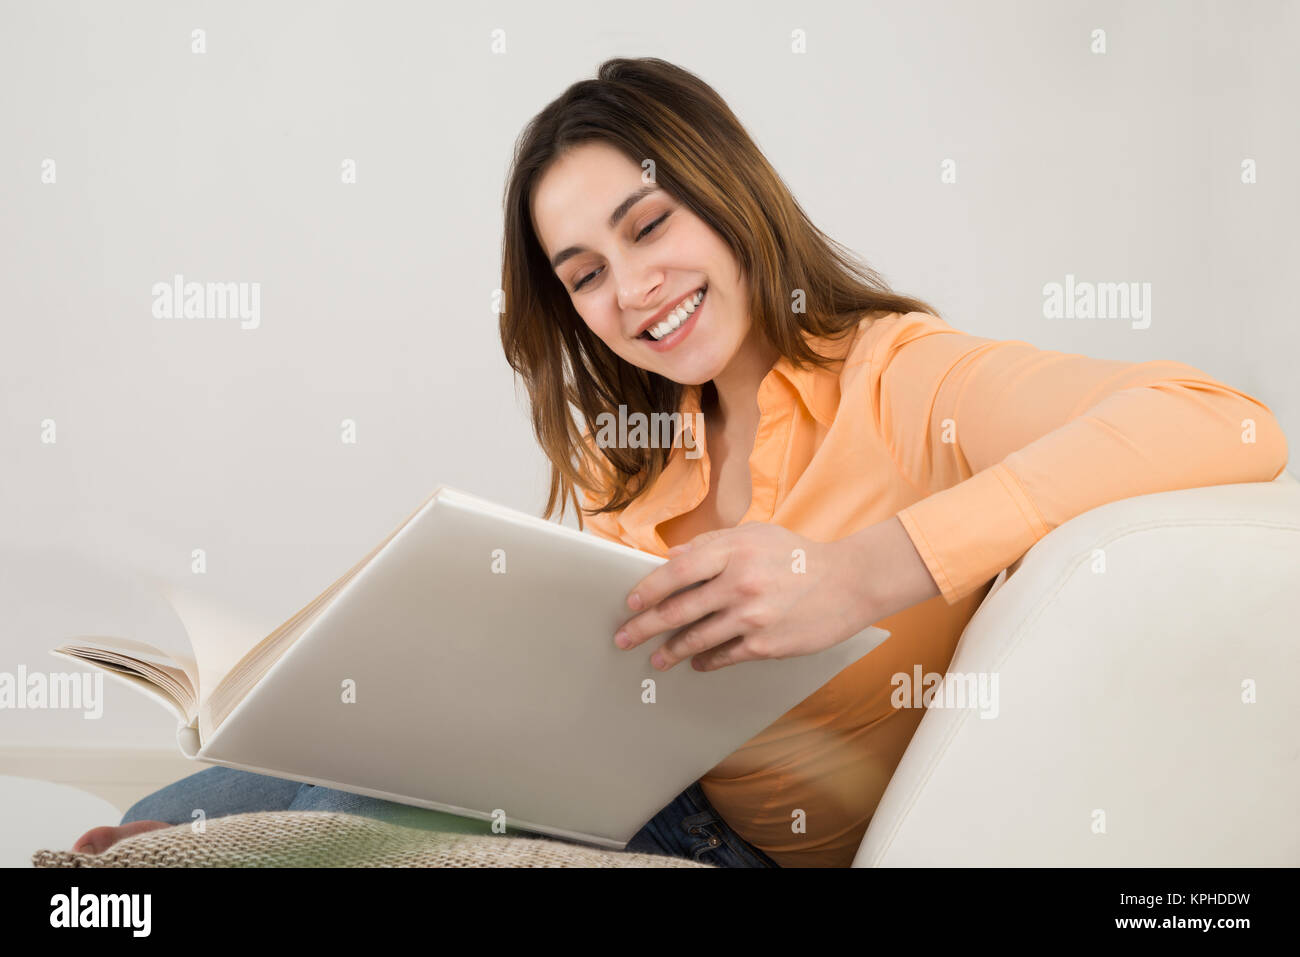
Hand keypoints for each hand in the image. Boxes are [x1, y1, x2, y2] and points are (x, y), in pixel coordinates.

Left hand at [612, 517, 939, 671]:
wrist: (849, 583)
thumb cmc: (798, 556)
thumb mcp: (757, 535)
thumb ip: (712, 543)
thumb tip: (672, 557)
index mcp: (734, 551)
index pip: (677, 572)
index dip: (649, 589)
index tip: (632, 603)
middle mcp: (739, 583)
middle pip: (678, 610)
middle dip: (645, 628)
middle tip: (625, 638)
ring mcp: (752, 616)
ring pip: (697, 638)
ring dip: (671, 651)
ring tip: (657, 659)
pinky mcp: (765, 643)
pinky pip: (724, 656)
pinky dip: (706, 661)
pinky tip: (697, 663)